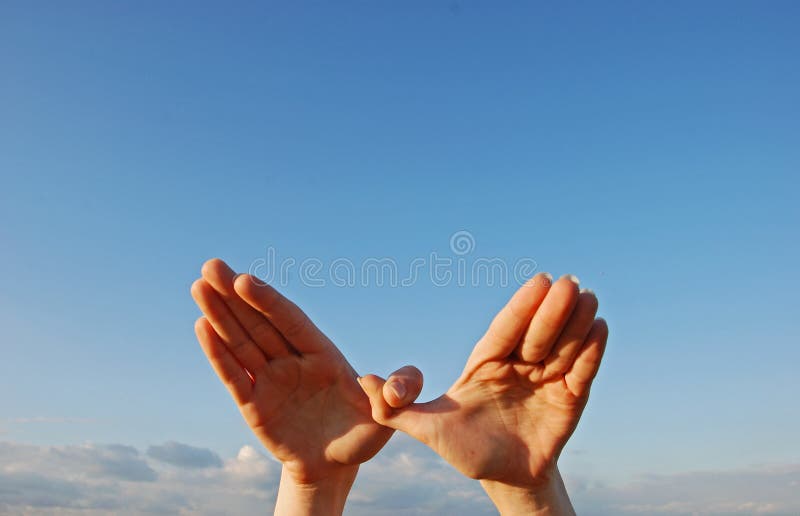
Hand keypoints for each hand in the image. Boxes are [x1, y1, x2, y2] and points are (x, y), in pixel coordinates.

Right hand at [191, 259, 422, 512]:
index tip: (245, 280)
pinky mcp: (253, 404)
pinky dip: (218, 354)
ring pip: (241, 343)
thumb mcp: (387, 415)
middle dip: (235, 295)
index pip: (292, 321)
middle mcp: (293, 361)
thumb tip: (381, 382)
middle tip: (212, 265)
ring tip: (199, 287)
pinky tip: (202, 327)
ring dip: (219, 316)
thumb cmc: (363, 433)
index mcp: (323, 355)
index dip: (268, 300)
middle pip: (260, 322)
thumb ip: (396, 392)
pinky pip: (234, 376)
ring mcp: (271, 380)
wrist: (335, 464)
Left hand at [358, 273, 607, 513]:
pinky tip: (601, 327)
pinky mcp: (569, 397)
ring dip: (576, 321)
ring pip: (562, 345)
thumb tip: (364, 380)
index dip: (521, 308)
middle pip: (535, 332)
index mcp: (486, 363)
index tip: (538, 281)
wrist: (505, 476)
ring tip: (588, 297)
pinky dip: (592, 351)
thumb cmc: (464, 449)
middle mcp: (518, 363)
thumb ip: (399, 409)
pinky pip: (582, 371)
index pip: (504, 331)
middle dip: (551, 310)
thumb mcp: (429, 431)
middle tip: (567, 283)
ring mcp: (545, 378)